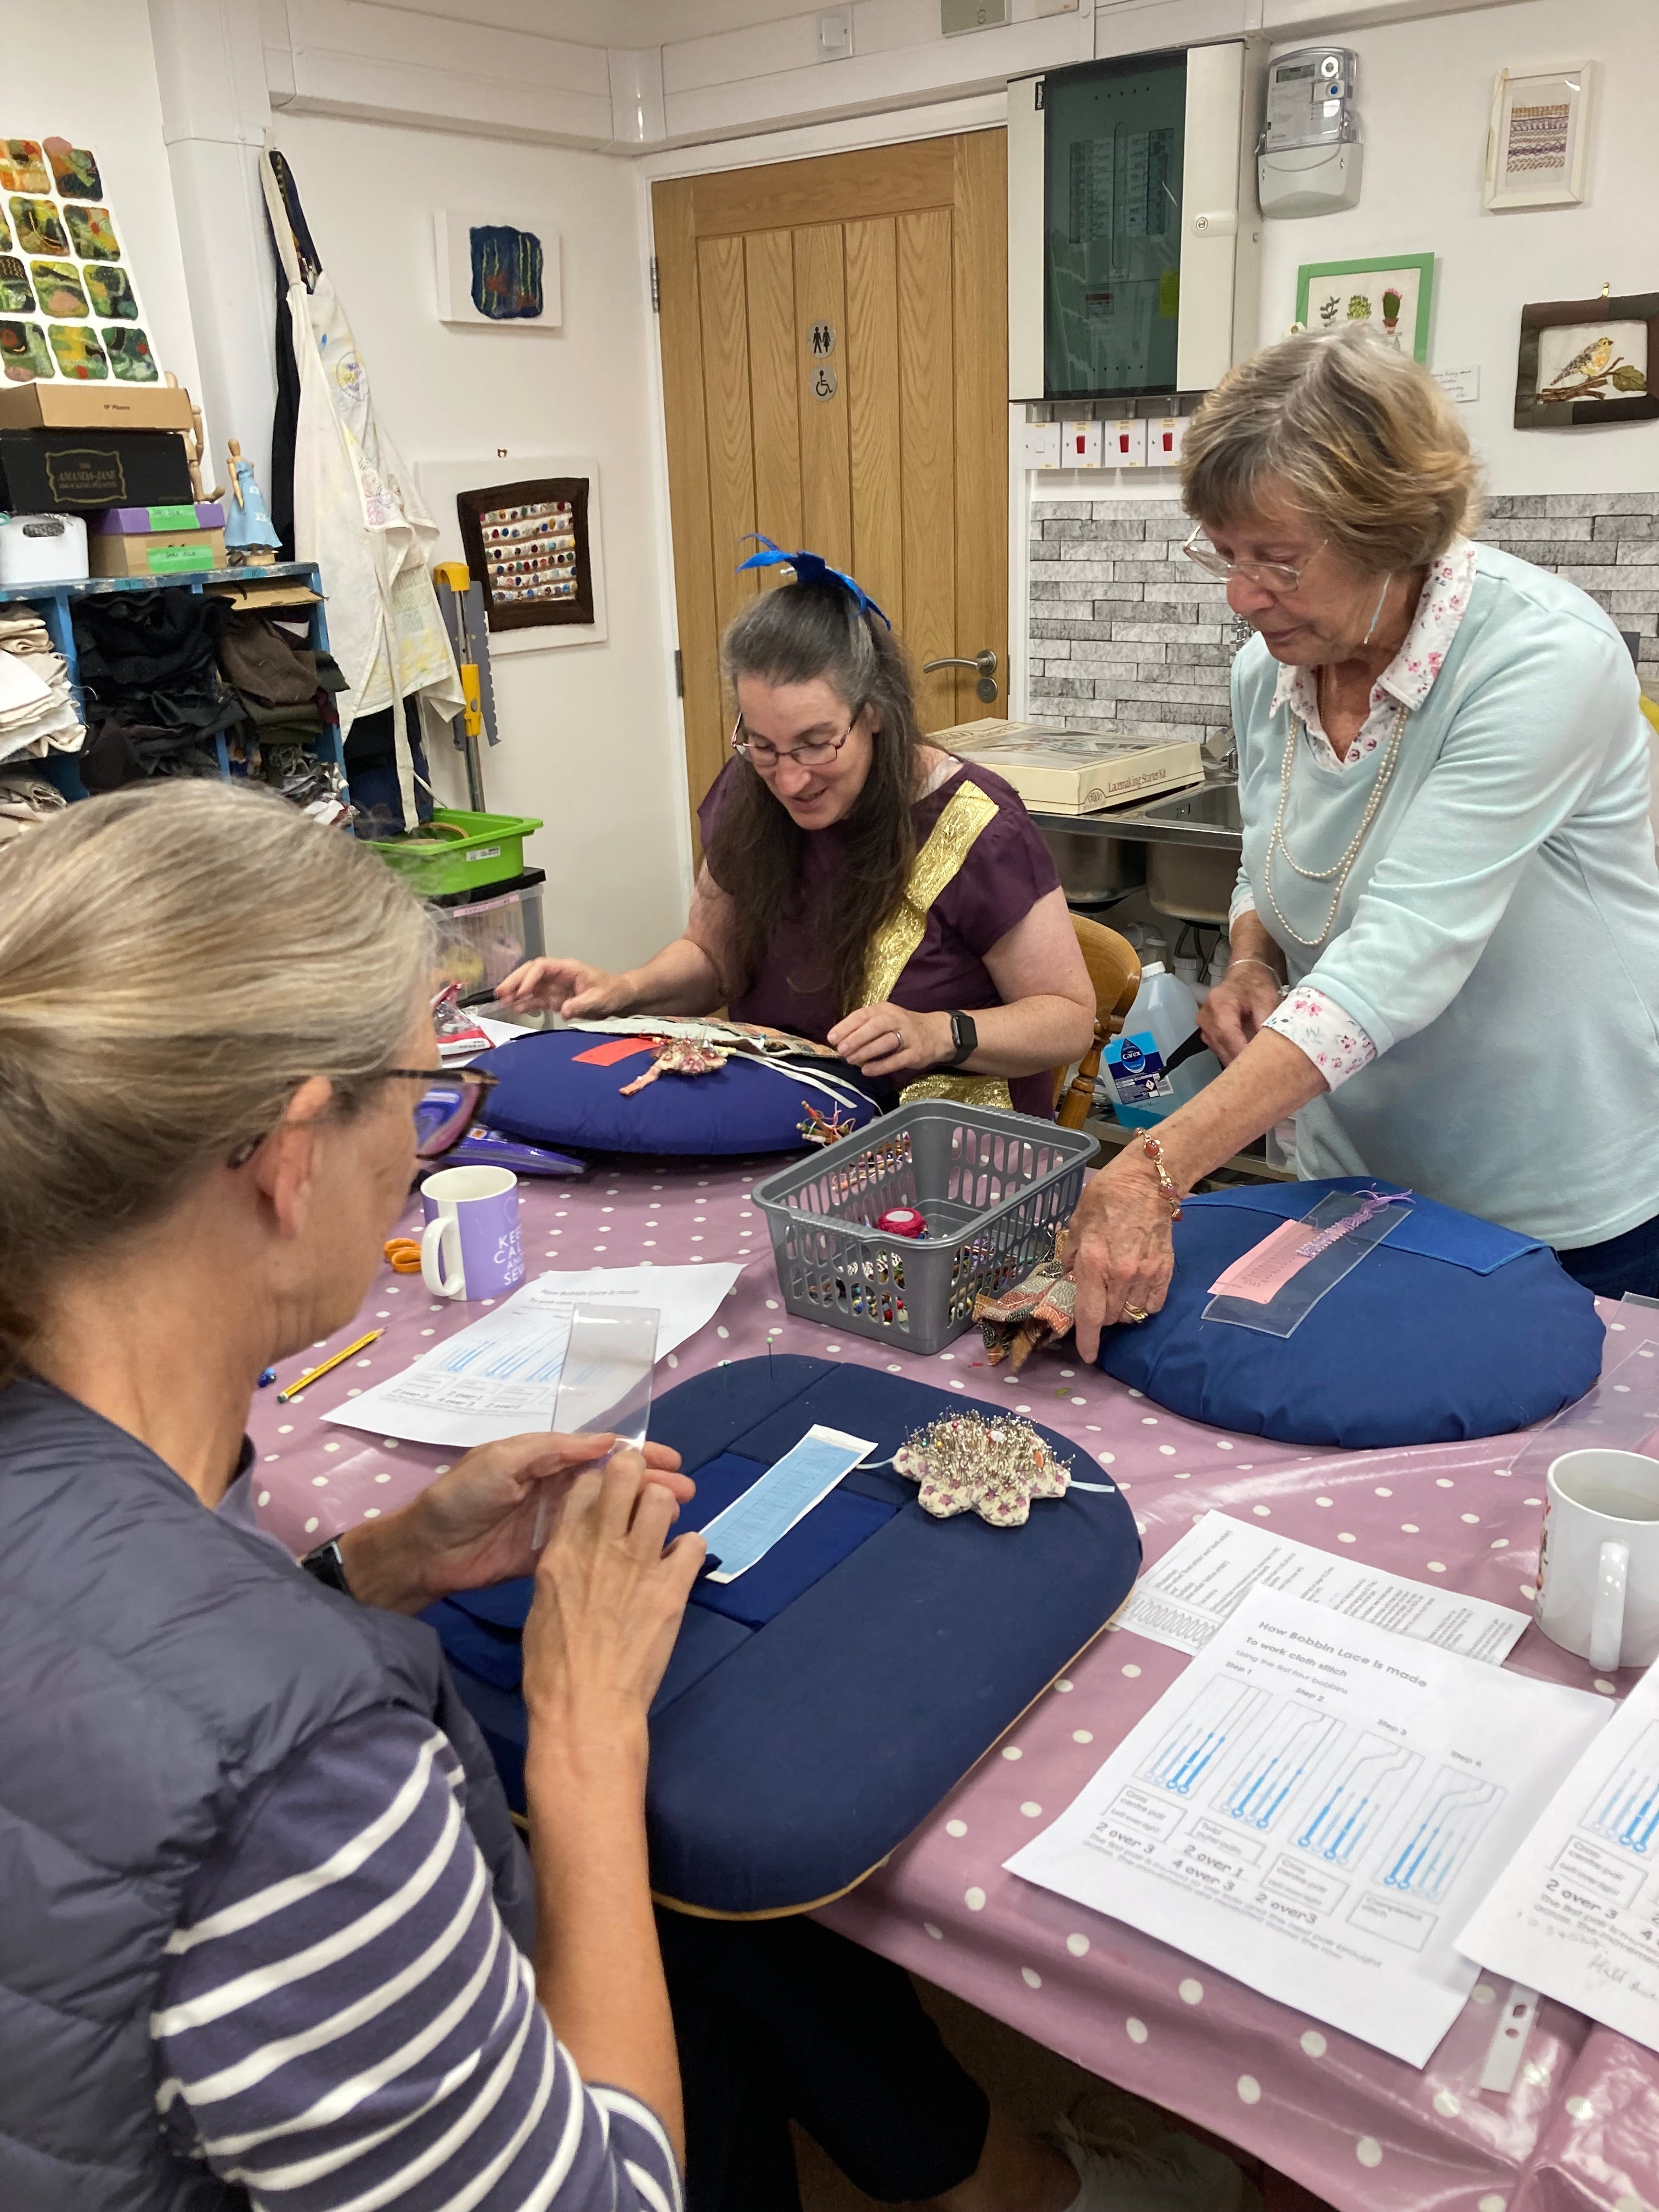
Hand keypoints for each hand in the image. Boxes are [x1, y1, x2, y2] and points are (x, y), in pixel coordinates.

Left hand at [339, 1432, 690, 1611]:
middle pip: (614, 1483)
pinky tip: (645, 1549)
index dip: (638, 1455)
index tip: (673, 1461)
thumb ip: (552, 1450)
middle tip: (687, 1493)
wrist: (427, 1551)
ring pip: (610, 1513)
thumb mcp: (502, 1460)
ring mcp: (556, 1522)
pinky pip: (592, 1545)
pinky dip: (619, 1545)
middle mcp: (556, 1487)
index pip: (602, 1452)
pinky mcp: (553, 1554)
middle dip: (651, 1484)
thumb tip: (607, 1441)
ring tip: (676, 1518)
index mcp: (546, 1458)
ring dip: (643, 1513)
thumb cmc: (461, 1496)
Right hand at [496, 956, 636, 1019]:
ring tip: (502, 1002)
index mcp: (568, 968)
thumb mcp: (600, 998)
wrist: (621, 999)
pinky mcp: (557, 999)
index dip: (529, 978)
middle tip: (500, 993)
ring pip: (531, 986)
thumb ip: (582, 1004)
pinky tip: (516, 1009)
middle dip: (515, 981)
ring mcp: (556, 987)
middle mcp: (558, 975)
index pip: (542, 967)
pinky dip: (526, 1003)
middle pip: (531, 973)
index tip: (521, 992)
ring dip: (517, 993)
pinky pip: (537, 999)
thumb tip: (564, 1011)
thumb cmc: (613, 993)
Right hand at [522, 1449, 705, 1767]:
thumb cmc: (552, 1667)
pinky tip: (677, 1568)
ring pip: (663, 1499)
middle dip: (638, 1474)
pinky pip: (693, 1543)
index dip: (602, 1481)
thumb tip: (581, 1550)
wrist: (585, 1707)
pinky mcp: (672, 1588)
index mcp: (562, 1549)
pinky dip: (688, 1550)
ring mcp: (639, 1564)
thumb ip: (562, 1565)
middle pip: (626, 1474)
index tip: (611, 1496)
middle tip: (642, 1495)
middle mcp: (601, 1545)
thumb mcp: (542, 1603)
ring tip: (662, 1532)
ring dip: (666, 1510)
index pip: (586, 1483)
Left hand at [827, 1001, 951, 1078]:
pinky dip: (880, 1066)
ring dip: (866, 1052)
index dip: (846, 1026)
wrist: (935, 1033)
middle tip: (842, 1049)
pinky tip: (867, 1071)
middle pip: (875, 1027)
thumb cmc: (902, 1027)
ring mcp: (908, 1036)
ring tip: (851, 1060)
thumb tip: (839, 1040)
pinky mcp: (915, 1053)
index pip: (863, 1015)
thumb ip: (864, 1027)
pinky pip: (896, 1060)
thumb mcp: (884, 1019)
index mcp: (885, 1010)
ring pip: (885, 1043)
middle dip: (856, 1038)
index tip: (832, 1038)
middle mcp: (897, 1020)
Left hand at [1064, 1152, 1177, 1362]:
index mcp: (1094, 1264)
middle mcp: (1121, 1275)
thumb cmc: (1106, 1199)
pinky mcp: (1166, 1271)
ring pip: (1132, 1314)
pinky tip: (1137, 1289)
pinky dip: (1143, 1304)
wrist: (1148, 1182)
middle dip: (1100, 1314)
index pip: (1089, 1316)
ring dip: (1122, 1310)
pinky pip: (1153, 1305)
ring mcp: (1146, 1275)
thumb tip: (1070, 1279)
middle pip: (1110, 1318)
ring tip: (1118, 1291)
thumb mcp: (1076, 1226)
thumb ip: (1072, 1257)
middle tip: (1098, 1296)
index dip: (1087, 1341)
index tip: (1088, 1355)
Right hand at [1198, 963, 1282, 1065]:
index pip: (1228, 1035)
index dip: (1241, 1053)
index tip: (1257, 1068)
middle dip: (1241, 1062)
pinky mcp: (1207, 1035)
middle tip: (1261, 1075)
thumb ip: (1266, 1025)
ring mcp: (1204, 1027)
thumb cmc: (1256, 987)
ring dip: (1237, 1062)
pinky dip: (1234, 1057)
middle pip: (1222, 1047)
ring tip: (1257, 1071)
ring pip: (1220, 1052)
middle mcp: (1206, 1016)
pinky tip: (1248, 1062)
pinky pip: (1220, 1051)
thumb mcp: (1267, 1002)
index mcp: (1219, 1004)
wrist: (1245, 976)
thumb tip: (1269, 1050)